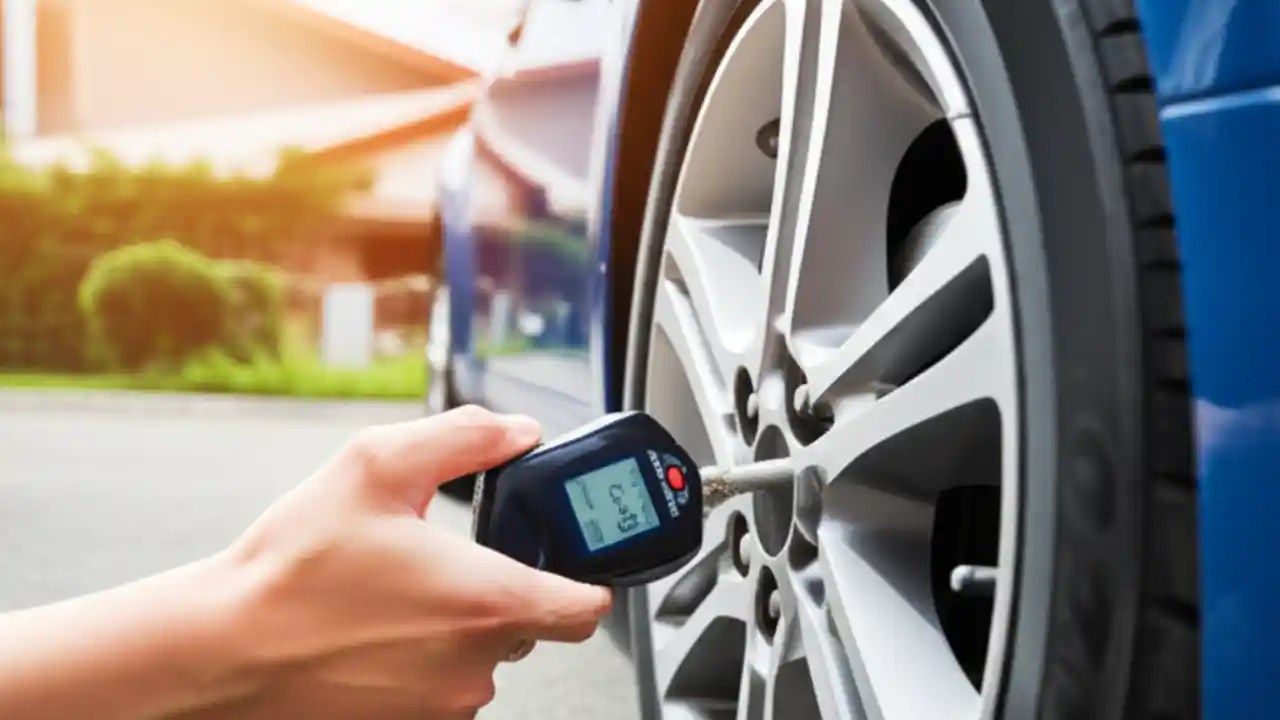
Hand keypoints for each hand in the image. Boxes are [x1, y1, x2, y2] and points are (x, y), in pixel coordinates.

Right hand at [207, 406, 611, 718]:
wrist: (222, 649)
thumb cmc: (292, 569)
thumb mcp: (375, 466)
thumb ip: (464, 437)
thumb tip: (518, 431)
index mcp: (488, 600)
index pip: (589, 606)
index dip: (588, 575)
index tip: (572, 558)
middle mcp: (476, 664)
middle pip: (532, 622)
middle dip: (502, 586)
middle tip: (450, 558)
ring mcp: (444, 705)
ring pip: (484, 655)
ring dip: (459, 623)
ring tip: (399, 592)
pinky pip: (443, 685)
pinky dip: (425, 656)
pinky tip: (378, 627)